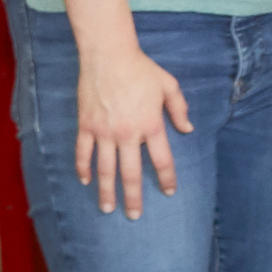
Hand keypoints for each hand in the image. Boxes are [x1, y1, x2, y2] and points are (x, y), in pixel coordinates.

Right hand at [71, 39, 190, 214]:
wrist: (109, 55)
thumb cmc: (141, 69)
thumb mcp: (169, 86)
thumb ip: (179, 109)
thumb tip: (188, 130)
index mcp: (150, 125)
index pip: (161, 160)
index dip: (166, 178)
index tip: (168, 192)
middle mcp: (128, 133)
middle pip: (130, 173)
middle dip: (133, 197)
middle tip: (134, 215)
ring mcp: (104, 131)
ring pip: (105, 169)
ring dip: (106, 191)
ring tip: (107, 209)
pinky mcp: (86, 125)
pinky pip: (83, 152)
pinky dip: (83, 168)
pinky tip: (85, 181)